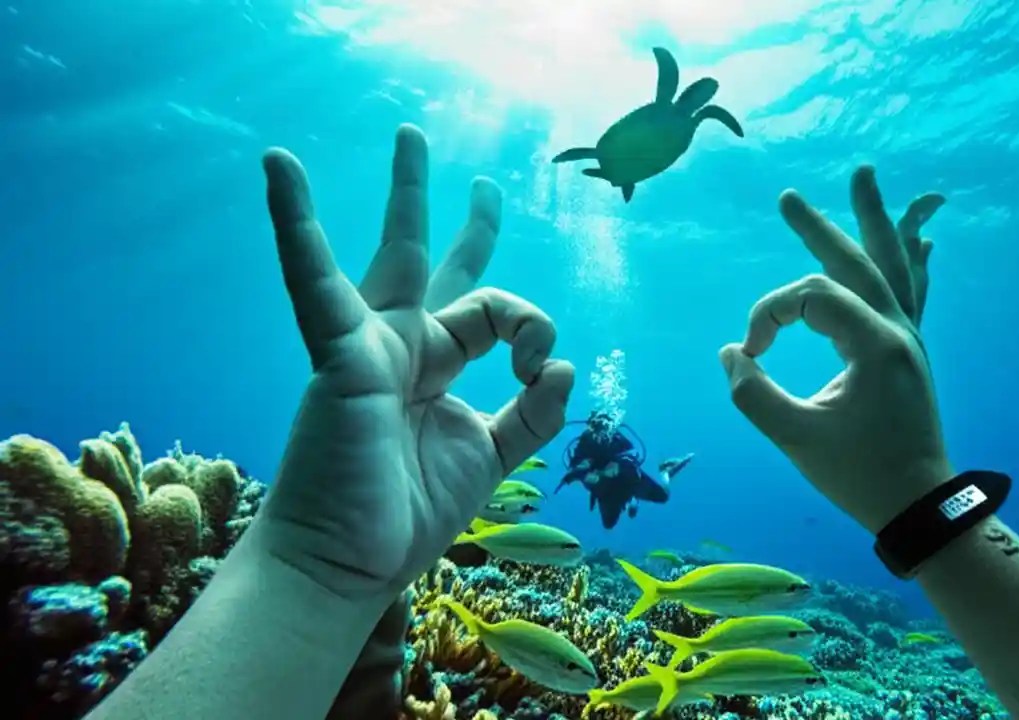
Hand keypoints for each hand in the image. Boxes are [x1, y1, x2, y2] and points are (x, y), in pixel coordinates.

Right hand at [255, 124, 573, 600]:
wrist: (347, 564)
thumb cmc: (404, 513)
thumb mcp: (490, 456)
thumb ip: (532, 412)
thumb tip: (563, 363)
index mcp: (437, 369)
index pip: (495, 315)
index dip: (532, 327)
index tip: (540, 372)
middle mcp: (405, 347)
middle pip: (443, 267)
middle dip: (470, 223)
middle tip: (485, 182)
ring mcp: (371, 346)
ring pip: (395, 255)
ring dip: (407, 194)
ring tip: (412, 134)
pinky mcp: (340, 354)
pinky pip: (314, 279)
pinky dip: (296, 226)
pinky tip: (280, 171)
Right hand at [720, 167, 948, 532]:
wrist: (919, 505)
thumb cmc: (858, 474)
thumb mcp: (796, 439)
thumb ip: (754, 394)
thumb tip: (732, 354)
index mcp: (874, 344)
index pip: (811, 297)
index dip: (769, 315)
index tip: (749, 353)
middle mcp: (897, 330)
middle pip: (857, 261)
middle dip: (820, 228)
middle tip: (788, 197)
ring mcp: (909, 339)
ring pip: (892, 267)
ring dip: (874, 224)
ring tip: (865, 179)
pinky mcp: (909, 353)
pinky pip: (912, 293)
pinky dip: (910, 262)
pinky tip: (921, 240)